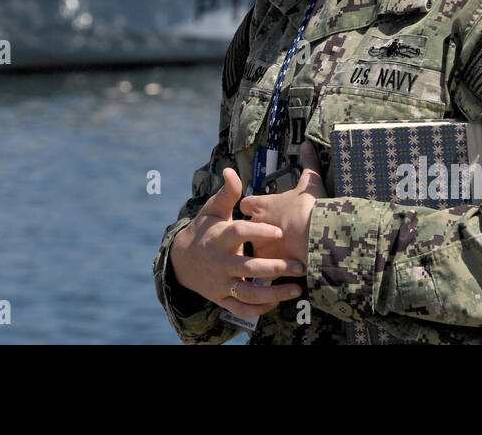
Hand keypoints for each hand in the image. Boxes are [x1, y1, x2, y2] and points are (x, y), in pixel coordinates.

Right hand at [169, 166, 306, 318]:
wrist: (181, 261)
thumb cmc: (204, 230)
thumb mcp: (212, 210)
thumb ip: (227, 193)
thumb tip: (231, 170)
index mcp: (219, 238)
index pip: (239, 233)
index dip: (258, 232)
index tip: (279, 230)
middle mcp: (220, 262)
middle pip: (249, 267)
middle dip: (275, 268)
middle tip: (300, 266)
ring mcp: (221, 283)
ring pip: (248, 294)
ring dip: (273, 294)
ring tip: (297, 290)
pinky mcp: (222, 299)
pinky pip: (241, 310)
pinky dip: (259, 309)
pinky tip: (277, 302)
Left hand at [238, 141, 325, 265]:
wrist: (315, 236)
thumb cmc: (310, 207)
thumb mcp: (310, 182)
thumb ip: (307, 162)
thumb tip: (307, 143)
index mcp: (261, 206)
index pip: (247, 204)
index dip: (254, 207)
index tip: (263, 210)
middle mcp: (255, 226)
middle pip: (247, 229)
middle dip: (255, 232)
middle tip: (271, 235)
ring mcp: (260, 249)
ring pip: (254, 253)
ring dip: (263, 255)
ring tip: (277, 258)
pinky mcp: (269, 268)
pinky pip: (267, 273)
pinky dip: (273, 274)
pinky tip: (282, 276)